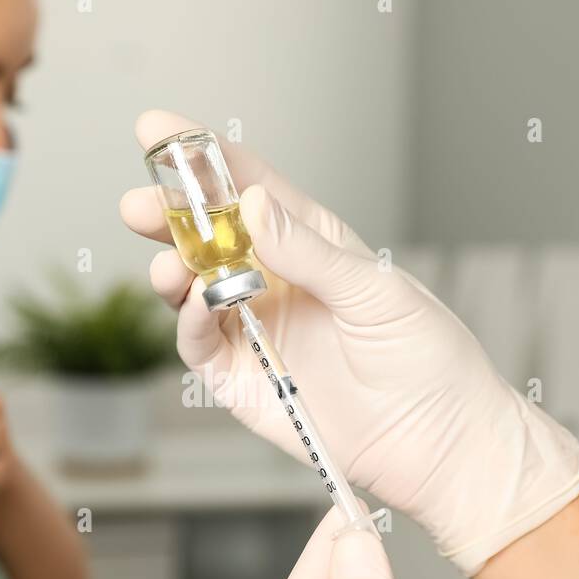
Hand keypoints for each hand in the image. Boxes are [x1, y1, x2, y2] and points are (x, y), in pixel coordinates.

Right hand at [121, 110, 578, 574]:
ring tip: (170, 264)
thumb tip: (249, 205)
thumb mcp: (375, 292)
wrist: (439, 446)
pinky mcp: (242, 382)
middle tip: (139, 204)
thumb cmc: (428, 360)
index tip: (159, 132)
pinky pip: (199, 344)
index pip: (250, 189)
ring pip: (192, 289)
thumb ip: (307, 251)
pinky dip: (189, 322)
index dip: (203, 158)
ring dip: (172, 269)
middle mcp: (277, 284)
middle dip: (169, 215)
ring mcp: (255, 332)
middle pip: (208, 237)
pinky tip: (197, 306)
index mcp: (313, 246)